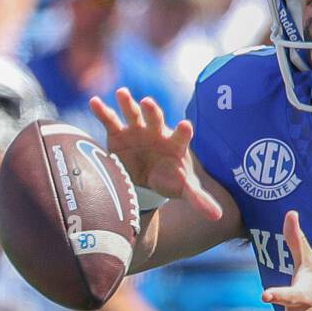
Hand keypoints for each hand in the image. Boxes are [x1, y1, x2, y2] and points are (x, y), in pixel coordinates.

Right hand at [90, 87, 222, 220]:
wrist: (147, 179)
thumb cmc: (170, 179)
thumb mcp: (184, 189)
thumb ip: (199, 199)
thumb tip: (217, 217)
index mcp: (175, 144)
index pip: (181, 136)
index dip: (183, 132)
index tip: (186, 126)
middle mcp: (156, 132)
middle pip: (155, 119)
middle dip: (152, 111)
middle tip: (148, 102)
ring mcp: (137, 130)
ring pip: (133, 114)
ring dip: (128, 103)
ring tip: (122, 93)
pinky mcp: (118, 134)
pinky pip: (110, 120)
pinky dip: (102, 111)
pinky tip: (94, 102)